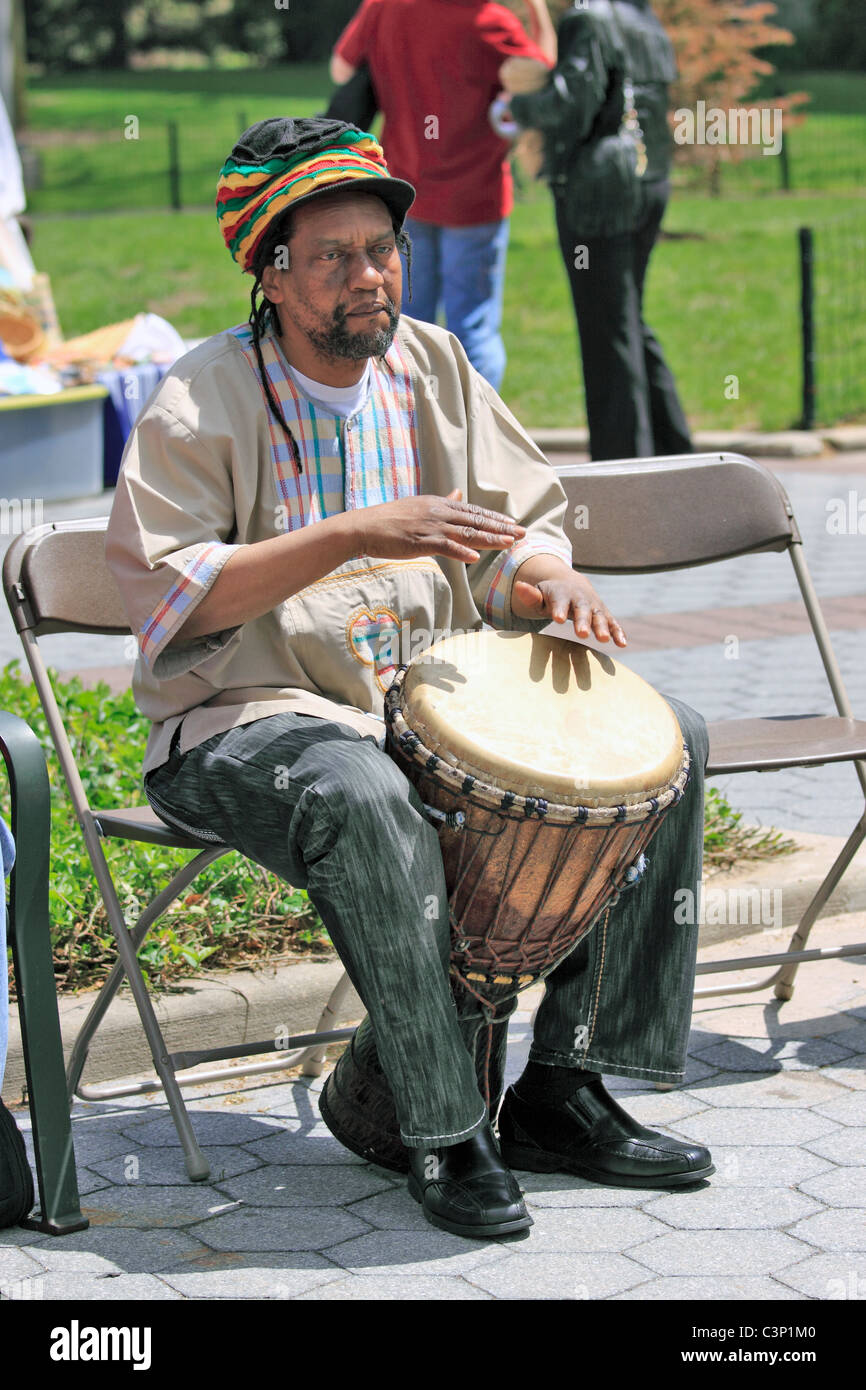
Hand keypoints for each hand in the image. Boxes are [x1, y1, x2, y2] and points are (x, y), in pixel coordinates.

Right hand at [350, 489, 524, 563]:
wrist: (363, 527)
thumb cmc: (389, 520)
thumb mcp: (419, 506)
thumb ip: (441, 503)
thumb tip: (457, 493)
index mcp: (438, 504)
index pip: (473, 511)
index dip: (495, 518)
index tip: (512, 524)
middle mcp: (438, 512)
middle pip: (475, 520)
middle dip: (501, 528)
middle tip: (522, 533)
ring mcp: (429, 526)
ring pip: (466, 532)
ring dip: (489, 539)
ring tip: (509, 544)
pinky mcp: (419, 540)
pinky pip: (444, 546)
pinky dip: (461, 551)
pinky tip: (475, 557)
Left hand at [512, 568, 626, 645]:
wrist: (571, 583)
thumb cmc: (550, 594)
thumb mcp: (538, 594)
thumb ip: (530, 595)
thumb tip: (518, 586)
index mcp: (562, 593)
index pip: (560, 601)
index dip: (559, 609)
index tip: (557, 619)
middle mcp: (580, 599)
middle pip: (582, 609)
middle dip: (583, 620)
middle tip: (582, 633)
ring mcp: (594, 606)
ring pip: (599, 616)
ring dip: (602, 627)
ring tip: (602, 639)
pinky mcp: (604, 614)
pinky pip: (613, 623)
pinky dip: (618, 632)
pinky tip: (622, 644)